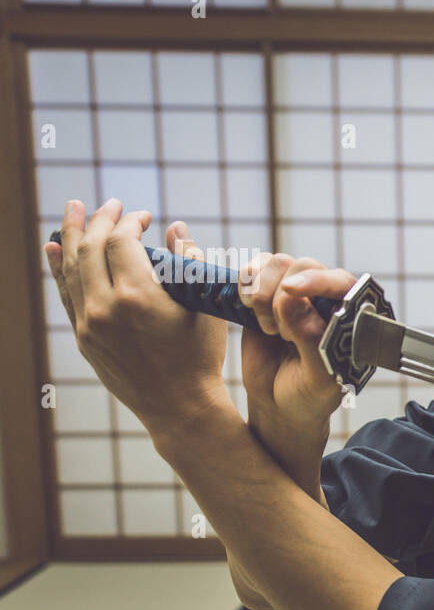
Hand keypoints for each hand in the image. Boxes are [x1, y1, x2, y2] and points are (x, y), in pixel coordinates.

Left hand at [44, 199, 230, 436]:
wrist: (180, 406)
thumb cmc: (200, 356)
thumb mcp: (203, 308)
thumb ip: (188, 263)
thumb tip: (175, 228)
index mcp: (138, 296)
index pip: (122, 241)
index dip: (131, 222)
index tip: (145, 217)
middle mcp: (105, 308)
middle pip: (91, 248)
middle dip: (99, 219)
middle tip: (110, 203)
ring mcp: (89, 324)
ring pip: (72, 267)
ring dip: (72, 234)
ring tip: (74, 209)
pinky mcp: (83, 338)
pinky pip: (66, 294)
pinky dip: (58, 267)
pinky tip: (55, 246)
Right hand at [237, 253, 354, 434]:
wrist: (280, 404)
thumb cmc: (310, 392)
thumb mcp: (319, 376)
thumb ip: (310, 338)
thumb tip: (290, 297)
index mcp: (352, 313)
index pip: (341, 281)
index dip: (316, 280)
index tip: (290, 290)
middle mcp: (327, 296)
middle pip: (303, 266)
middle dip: (284, 300)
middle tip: (283, 336)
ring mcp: (296, 292)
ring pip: (277, 262)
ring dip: (264, 296)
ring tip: (271, 330)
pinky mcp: (266, 292)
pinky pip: (254, 268)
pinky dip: (246, 284)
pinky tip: (251, 310)